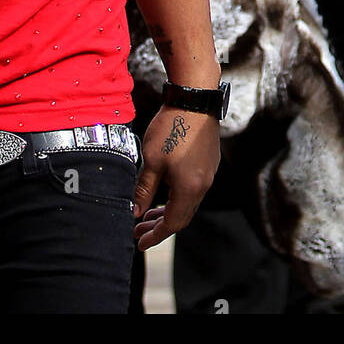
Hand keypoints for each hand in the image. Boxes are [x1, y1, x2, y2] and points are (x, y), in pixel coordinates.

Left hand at [132, 101, 219, 249]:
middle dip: (160, 226)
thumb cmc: (171, 129)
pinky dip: (178, 197)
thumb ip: (143, 190)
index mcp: (189, 189)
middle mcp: (203, 185)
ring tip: (148, 213)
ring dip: (169, 211)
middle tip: (139, 230)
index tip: (139, 243)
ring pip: (188, 202)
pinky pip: (194, 189)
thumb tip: (135, 213)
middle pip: (182, 216)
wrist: (194, 100)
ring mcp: (209, 173)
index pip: (172, 223)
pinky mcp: (209, 162)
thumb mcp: (151, 161)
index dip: (155, 236)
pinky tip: (164, 190)